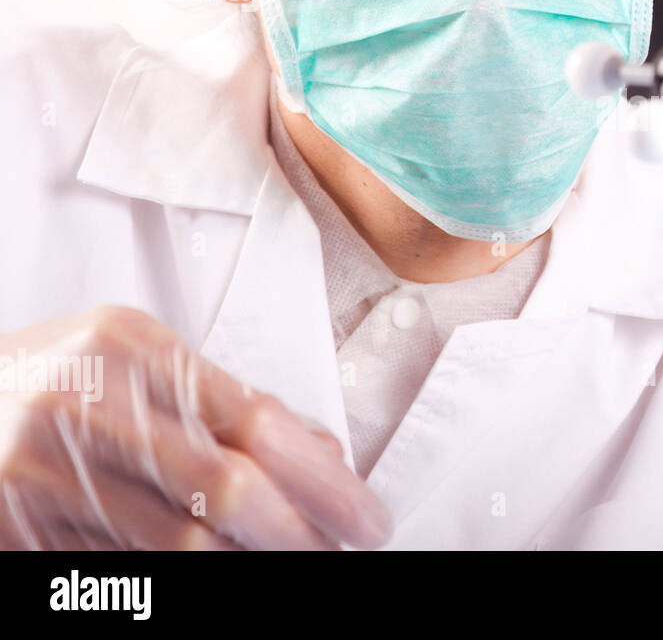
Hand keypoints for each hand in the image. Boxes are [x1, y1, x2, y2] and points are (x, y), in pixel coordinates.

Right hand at [0, 305, 391, 549]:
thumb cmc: (53, 379)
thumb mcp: (134, 361)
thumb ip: (224, 401)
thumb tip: (324, 454)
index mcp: (129, 346)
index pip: (257, 422)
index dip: (324, 480)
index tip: (367, 515)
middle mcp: (86, 404)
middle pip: (228, 489)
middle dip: (301, 533)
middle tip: (343, 550)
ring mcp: (43, 472)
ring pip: (182, 545)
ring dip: (253, 562)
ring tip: (293, 560)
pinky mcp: (19, 530)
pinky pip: (129, 569)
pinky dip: (192, 576)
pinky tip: (227, 567)